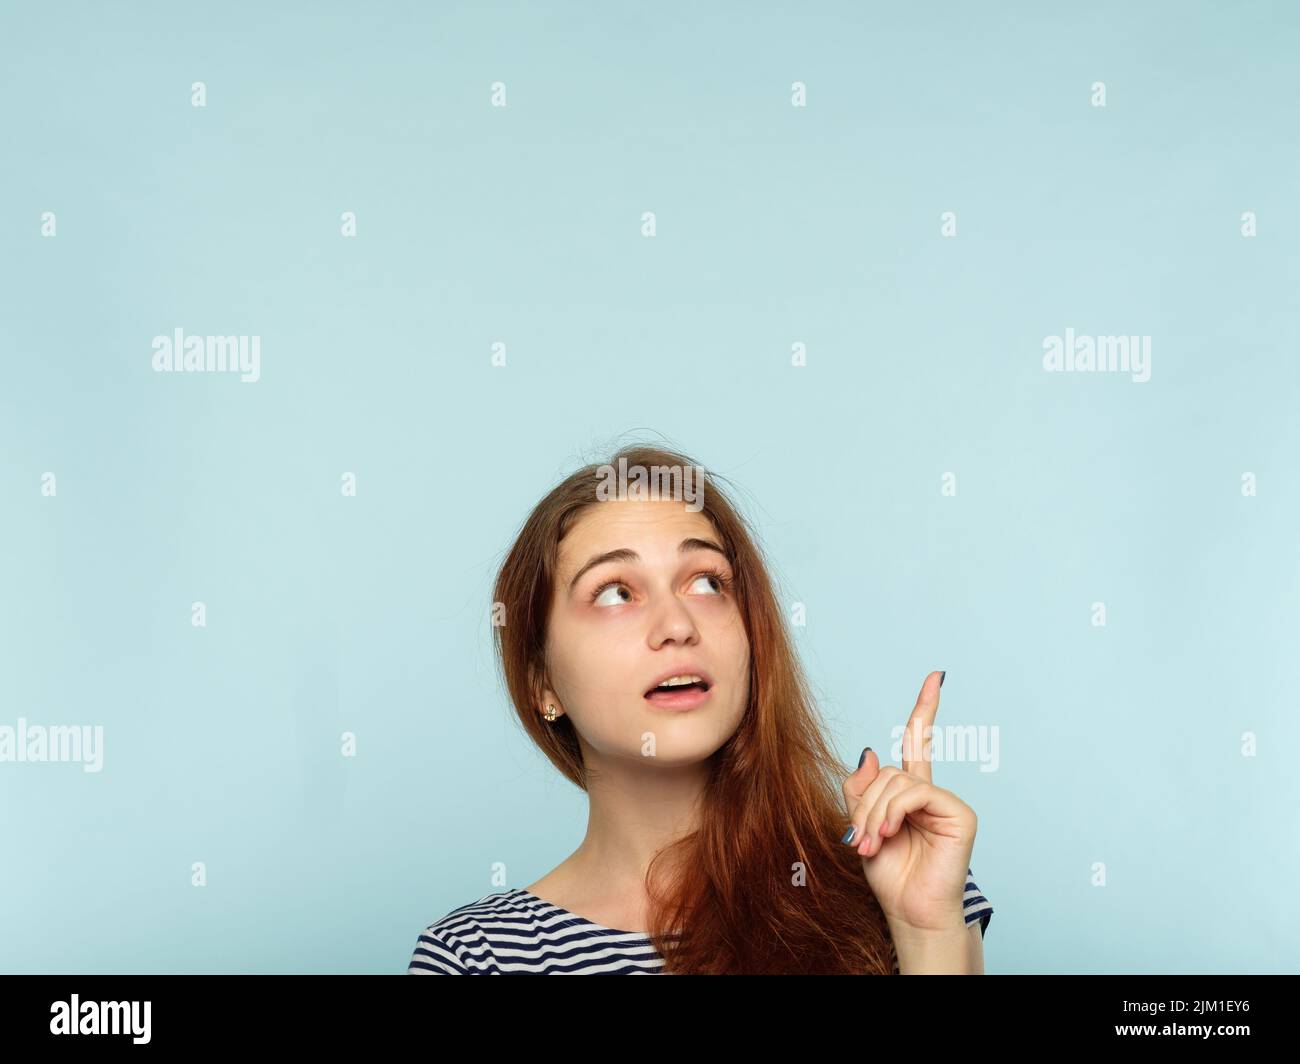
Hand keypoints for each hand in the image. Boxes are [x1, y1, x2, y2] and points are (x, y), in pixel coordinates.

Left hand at [840, 671, 976, 934]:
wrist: (911, 913)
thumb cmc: (891, 875)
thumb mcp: (861, 826)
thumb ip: (861, 789)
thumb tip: (871, 750)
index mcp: (910, 794)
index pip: (917, 743)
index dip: (925, 710)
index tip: (936, 677)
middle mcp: (931, 793)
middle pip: (887, 771)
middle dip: (865, 803)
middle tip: (861, 839)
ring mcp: (947, 802)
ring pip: (896, 781)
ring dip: (874, 813)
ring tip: (873, 844)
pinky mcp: (959, 814)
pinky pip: (915, 793)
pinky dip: (894, 812)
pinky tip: (891, 834)